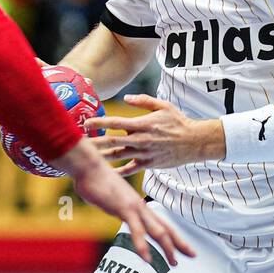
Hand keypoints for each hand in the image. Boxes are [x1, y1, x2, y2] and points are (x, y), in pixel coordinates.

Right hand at [51, 137, 194, 265]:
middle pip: (166, 228)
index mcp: (139, 205)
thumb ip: (114, 206)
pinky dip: (143, 247)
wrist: (89, 167)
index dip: (175, 237)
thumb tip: (112, 208)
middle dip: (180, 244)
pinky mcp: (124, 209)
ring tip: (174, 263)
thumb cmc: (96, 181)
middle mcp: (141, 207)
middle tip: (193, 256)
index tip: (185, 248)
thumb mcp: (110, 199)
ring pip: (157, 231)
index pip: (162, 223)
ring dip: (167, 248)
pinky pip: (137, 231)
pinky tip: (148, 259)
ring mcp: (134, 208)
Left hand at [84, 94, 224, 176]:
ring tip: (86, 157)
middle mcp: (141, 140)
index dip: (99, 122)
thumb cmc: (178, 122)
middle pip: (111, 142)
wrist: (195, 142)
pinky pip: (129, 170)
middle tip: (78, 143)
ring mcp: (144, 154)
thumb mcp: (163, 106)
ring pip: (117, 157)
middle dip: (94, 142)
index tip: (85, 123)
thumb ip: (143, 102)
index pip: (116, 123)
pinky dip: (117, 172)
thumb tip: (126, 98)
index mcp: (143, 124)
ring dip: (101, 157)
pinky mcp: (148, 164)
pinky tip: (105, 173)